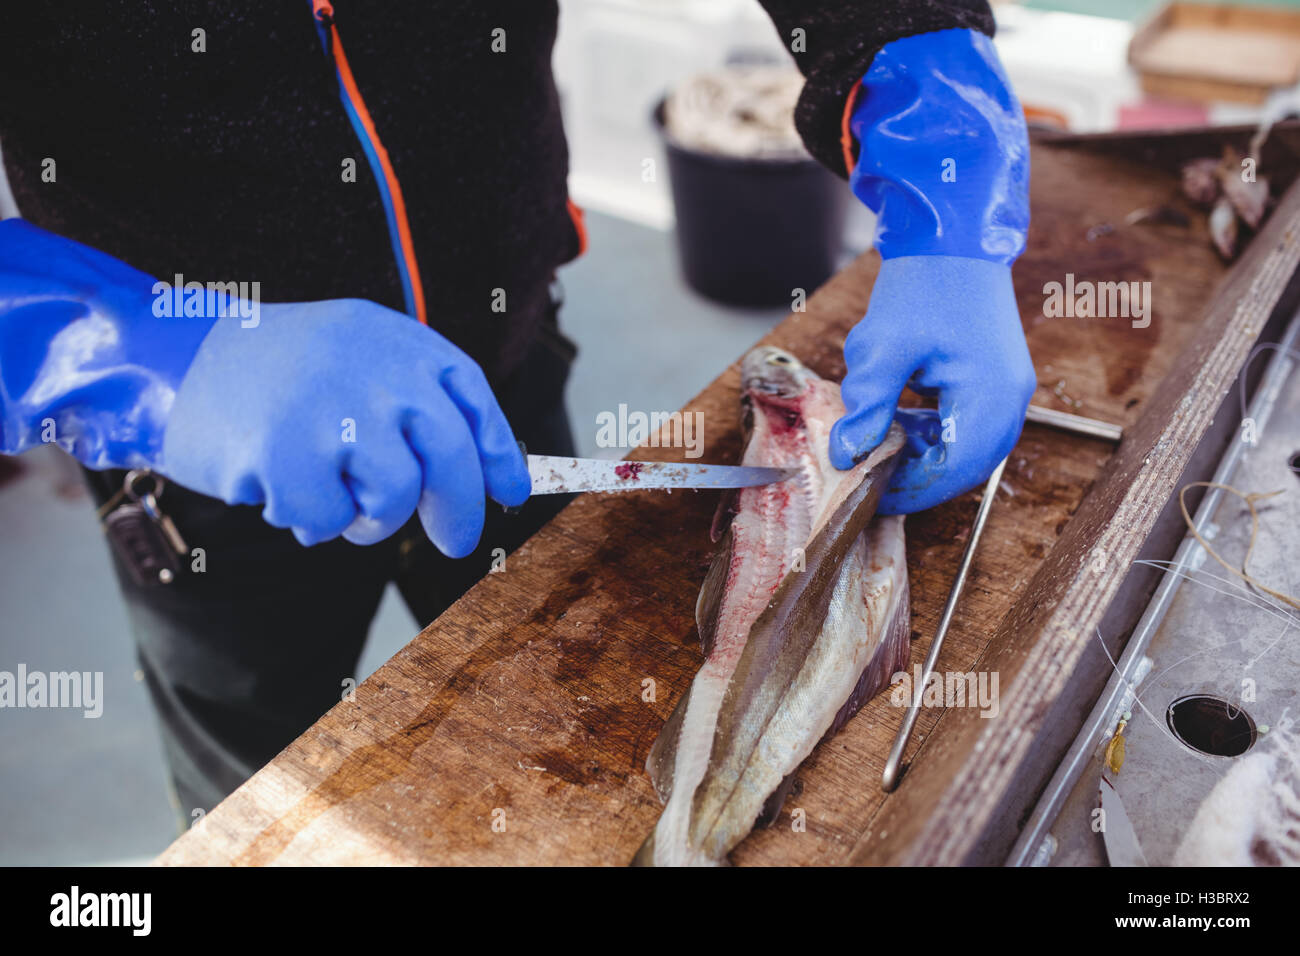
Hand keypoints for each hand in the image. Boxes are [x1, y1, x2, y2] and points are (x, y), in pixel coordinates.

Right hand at [0, 219, 527, 554]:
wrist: (171, 358)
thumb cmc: (276, 374)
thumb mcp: (354, 358)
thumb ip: (414, 403)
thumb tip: (489, 480)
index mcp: (397, 340)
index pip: (471, 399)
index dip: (496, 454)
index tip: (508, 494)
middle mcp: (376, 366)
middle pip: (450, 456)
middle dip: (459, 510)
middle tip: (456, 543)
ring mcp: (334, 406)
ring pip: (393, 498)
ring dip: (368, 517)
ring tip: (330, 494)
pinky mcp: (289, 449)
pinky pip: (329, 520)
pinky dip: (310, 521)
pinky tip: (279, 487)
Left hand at [829, 255, 1034, 513]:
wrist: (954, 238)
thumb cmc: (921, 285)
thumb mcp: (882, 346)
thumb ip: (866, 404)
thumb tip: (845, 456)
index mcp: (991, 396)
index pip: (953, 470)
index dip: (909, 491)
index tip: (866, 495)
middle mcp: (1010, 401)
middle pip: (963, 468)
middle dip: (914, 477)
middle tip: (867, 476)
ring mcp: (1007, 392)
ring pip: (964, 450)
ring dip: (920, 455)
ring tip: (878, 440)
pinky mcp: (995, 383)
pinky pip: (965, 427)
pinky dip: (930, 433)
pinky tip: (898, 417)